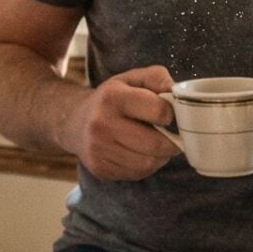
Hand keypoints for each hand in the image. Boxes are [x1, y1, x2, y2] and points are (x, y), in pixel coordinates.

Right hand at [61, 65, 179, 180]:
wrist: (77, 122)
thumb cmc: (112, 99)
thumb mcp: (132, 79)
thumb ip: (157, 78)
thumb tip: (176, 92)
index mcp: (112, 97)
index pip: (159, 110)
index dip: (170, 113)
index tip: (167, 114)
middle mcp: (101, 124)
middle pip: (155, 144)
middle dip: (172, 142)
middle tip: (174, 137)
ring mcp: (98, 149)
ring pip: (148, 163)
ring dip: (160, 157)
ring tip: (157, 145)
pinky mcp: (100, 168)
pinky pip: (137, 174)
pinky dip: (146, 166)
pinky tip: (141, 154)